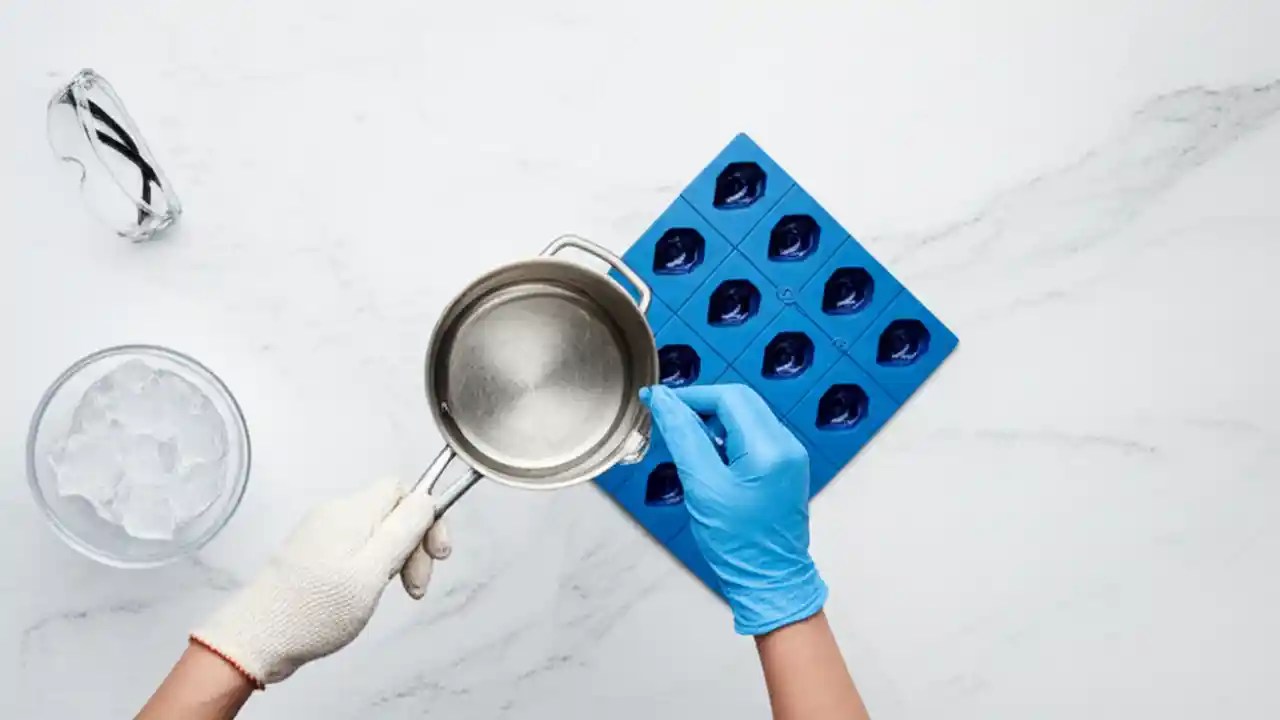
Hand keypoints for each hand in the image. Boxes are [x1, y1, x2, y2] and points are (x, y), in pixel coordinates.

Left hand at [191, 477, 450, 685]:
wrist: (256, 639)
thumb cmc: (314, 611)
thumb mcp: (371, 572)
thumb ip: (402, 531)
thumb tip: (426, 498)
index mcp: (352, 512)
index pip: (403, 489)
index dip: (427, 517)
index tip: (437, 555)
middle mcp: (335, 514)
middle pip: (392, 512)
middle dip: (413, 546)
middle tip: (415, 587)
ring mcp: (321, 533)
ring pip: (376, 533)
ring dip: (393, 560)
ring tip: (387, 594)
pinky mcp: (312, 554)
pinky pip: (355, 548)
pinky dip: (370, 568)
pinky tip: (364, 595)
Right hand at [640, 384, 826, 635]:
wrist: (770, 583)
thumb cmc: (738, 544)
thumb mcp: (703, 488)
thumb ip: (683, 438)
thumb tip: (663, 401)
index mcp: (771, 448)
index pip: (728, 397)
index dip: (690, 396)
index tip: (657, 402)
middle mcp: (787, 445)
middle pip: (739, 402)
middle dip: (701, 407)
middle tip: (668, 422)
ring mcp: (789, 457)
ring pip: (745, 418)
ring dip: (712, 424)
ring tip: (687, 449)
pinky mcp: (784, 469)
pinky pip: (753, 438)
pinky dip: (726, 440)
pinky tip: (708, 462)